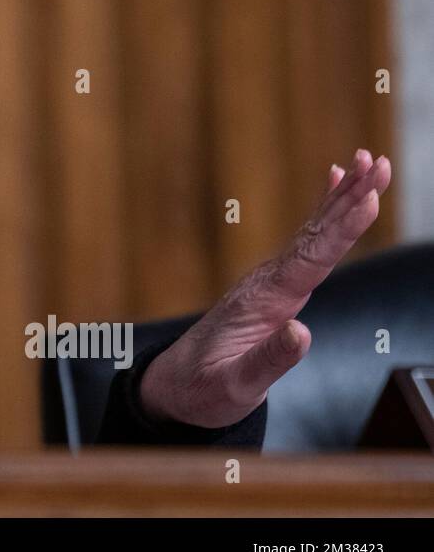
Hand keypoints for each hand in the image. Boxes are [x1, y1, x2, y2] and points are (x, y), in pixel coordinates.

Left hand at [139, 149, 391, 428]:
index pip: (310, 259)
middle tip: (377, 162)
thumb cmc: (203, 389)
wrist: (174, 386)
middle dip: (349, 199)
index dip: (342, 229)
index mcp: (263, 303)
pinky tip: (335, 186)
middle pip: (316, 234)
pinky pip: (304, 244)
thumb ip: (269, 361)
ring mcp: (269, 282)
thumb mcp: (235, 385)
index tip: (368, 197)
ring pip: (312, 233)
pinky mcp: (272, 287)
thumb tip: (302, 333)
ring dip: (342, 198)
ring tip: (367, 162)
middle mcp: (267, 283)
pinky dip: (323, 214)